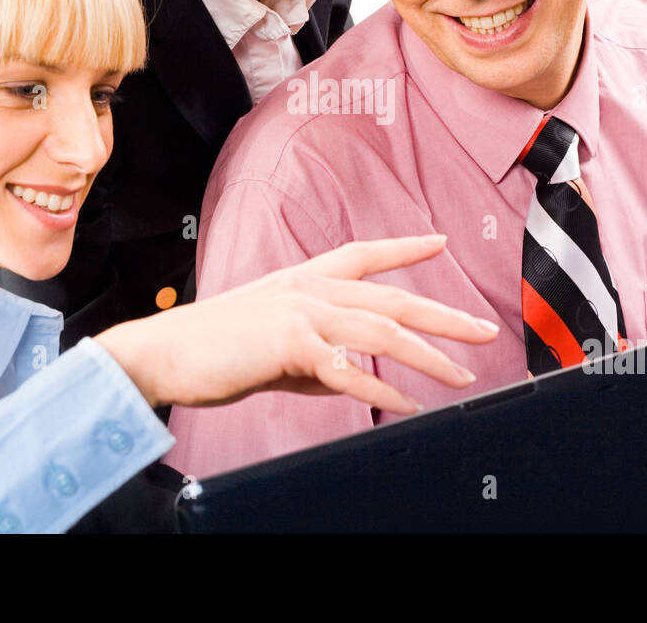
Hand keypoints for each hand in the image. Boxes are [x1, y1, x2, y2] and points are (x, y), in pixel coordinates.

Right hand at [95, 234, 498, 413]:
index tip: (439, 241)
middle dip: (445, 315)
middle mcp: (309, 287)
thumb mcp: (276, 347)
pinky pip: (350, 371)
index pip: (365, 254)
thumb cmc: (214, 350)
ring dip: (429, 357)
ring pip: (383, 333)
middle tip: (484, 329)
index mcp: (303, 278)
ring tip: (462, 376)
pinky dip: (384, 392)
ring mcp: (301, 311)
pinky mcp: (290, 343)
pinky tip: (408, 405)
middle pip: (393, 299)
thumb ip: (318, 358)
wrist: (161, 354)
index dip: (405, 247)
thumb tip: (354, 379)